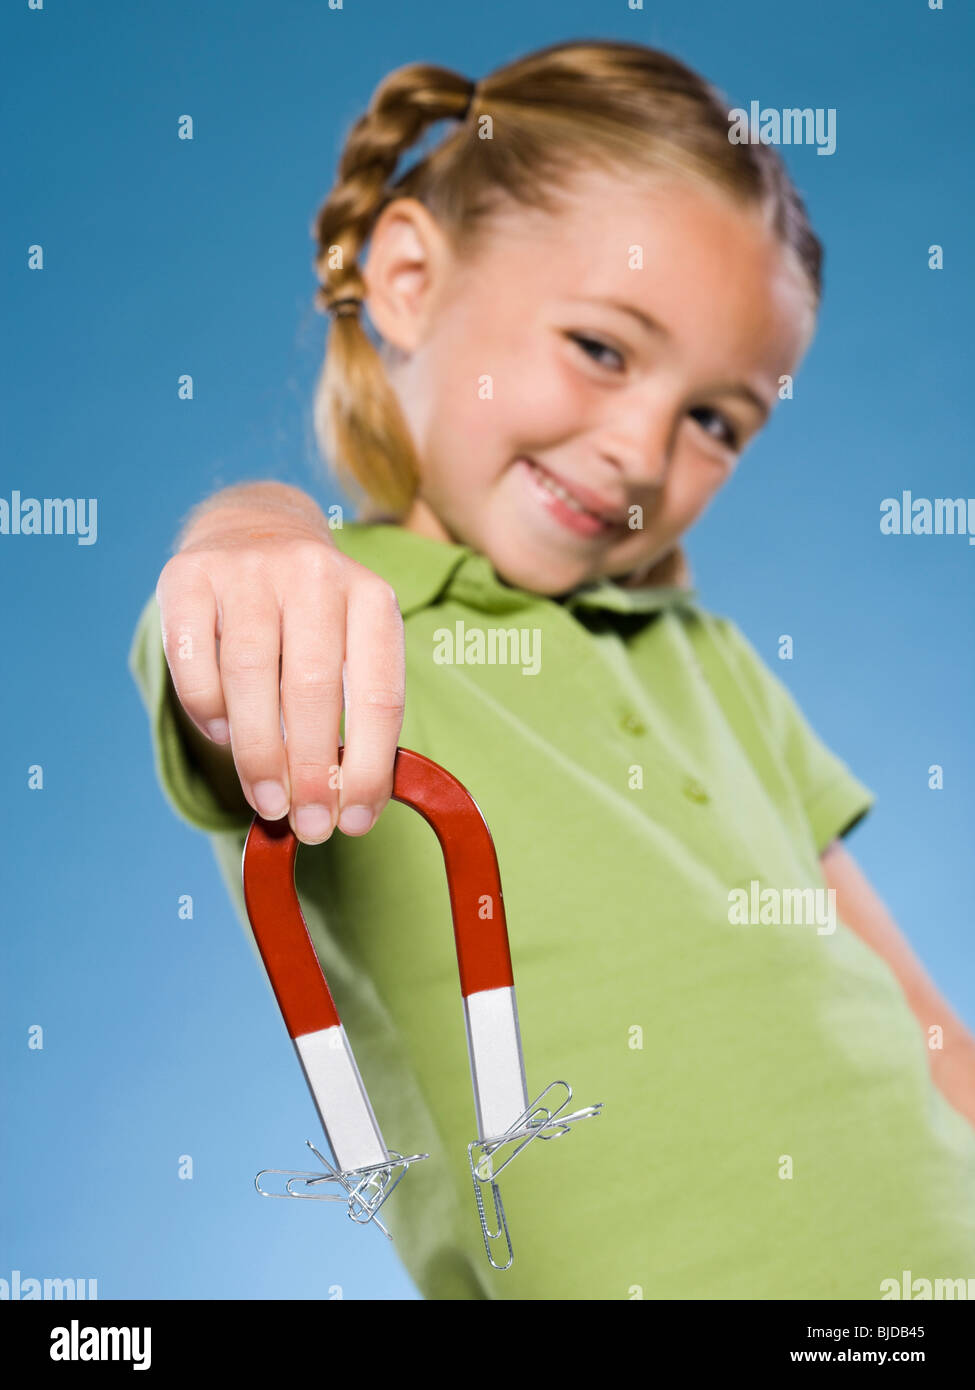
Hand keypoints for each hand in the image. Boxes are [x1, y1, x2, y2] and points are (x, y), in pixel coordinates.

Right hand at [155, 483, 404, 843]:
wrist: (254, 529)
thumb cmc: (312, 618)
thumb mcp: (354, 646)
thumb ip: (355, 716)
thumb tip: (344, 807)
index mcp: (372, 596)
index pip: (378, 695)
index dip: (369, 767)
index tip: (355, 822)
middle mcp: (313, 573)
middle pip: (313, 689)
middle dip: (310, 771)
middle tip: (308, 825)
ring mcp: (248, 569)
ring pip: (250, 677)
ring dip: (258, 753)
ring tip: (267, 800)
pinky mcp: (188, 575)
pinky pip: (193, 661)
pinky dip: (207, 709)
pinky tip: (222, 733)